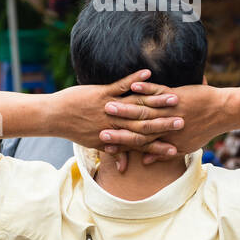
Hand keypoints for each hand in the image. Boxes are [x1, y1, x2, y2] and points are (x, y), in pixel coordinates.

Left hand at [49, 70, 183, 157]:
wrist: (56, 118)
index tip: (178, 146)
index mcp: (116, 136)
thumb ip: (115, 153)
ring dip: (156, 100)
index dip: (161, 145)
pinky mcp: (102, 94)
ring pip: (137, 105)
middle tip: (184, 121)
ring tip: (174, 96)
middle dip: (166, 123)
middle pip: (145, 124)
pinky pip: (121, 85)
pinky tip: (148, 73)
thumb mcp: (97, 143)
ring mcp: (110, 108)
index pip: (143, 143)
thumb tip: (125, 166)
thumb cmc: (76, 130)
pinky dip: (135, 80)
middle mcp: (115, 124)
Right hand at [100, 80, 229, 163]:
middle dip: (115, 125)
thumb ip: (164, 153)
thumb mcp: (185, 145)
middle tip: (97, 124)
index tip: (101, 143)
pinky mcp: (175, 95)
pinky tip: (134, 84)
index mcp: (165, 139)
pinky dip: (145, 86)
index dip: (118, 143)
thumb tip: (148, 162)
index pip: (136, 143)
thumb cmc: (205, 129)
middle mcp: (164, 125)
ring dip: (125, 106)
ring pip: (143, 108)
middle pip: (135, 126)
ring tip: (107, 104)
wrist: (224, 113)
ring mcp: (169, 109)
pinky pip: (158, 90)